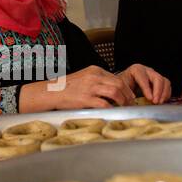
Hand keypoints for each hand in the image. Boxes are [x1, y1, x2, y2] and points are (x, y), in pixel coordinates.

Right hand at [19, 65, 135, 111]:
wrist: (51, 91)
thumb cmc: (66, 87)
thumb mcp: (84, 78)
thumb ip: (97, 81)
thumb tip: (112, 90)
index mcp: (95, 70)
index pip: (117, 78)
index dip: (126, 88)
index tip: (130, 96)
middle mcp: (94, 77)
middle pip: (119, 84)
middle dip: (128, 95)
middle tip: (131, 103)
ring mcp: (90, 88)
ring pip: (115, 92)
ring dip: (123, 101)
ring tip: (124, 107)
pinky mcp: (85, 99)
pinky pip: (104, 104)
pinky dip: (111, 108)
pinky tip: (113, 111)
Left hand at [116, 63, 171, 104]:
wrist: (124, 85)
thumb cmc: (122, 86)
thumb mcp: (121, 88)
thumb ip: (125, 93)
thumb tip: (131, 103)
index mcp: (136, 70)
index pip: (143, 78)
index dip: (147, 89)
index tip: (149, 99)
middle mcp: (147, 71)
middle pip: (157, 78)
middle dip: (158, 91)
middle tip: (155, 102)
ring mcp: (154, 75)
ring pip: (164, 81)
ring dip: (163, 93)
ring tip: (159, 103)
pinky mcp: (159, 82)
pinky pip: (167, 86)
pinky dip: (166, 94)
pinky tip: (161, 101)